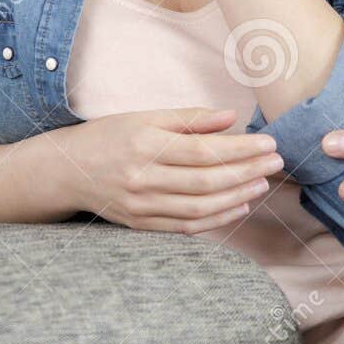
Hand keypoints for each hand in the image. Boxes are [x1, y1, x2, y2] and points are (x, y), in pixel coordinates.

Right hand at [61, 107, 283, 232]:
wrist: (67, 171)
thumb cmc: (110, 136)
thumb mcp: (145, 117)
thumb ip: (189, 118)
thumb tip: (231, 117)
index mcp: (145, 145)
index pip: (203, 150)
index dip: (241, 149)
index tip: (269, 143)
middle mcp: (143, 179)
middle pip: (206, 181)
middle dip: (247, 172)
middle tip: (276, 163)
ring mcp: (141, 206)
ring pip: (200, 207)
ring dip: (237, 197)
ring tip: (262, 184)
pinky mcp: (141, 225)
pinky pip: (186, 227)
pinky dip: (216, 219)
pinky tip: (239, 206)